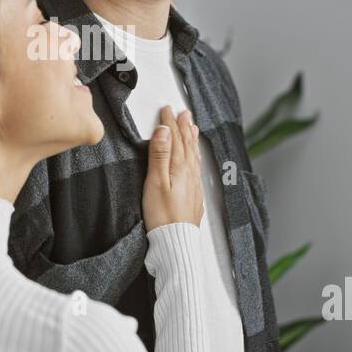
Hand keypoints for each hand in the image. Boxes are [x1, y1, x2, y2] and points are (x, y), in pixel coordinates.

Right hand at [141, 105, 203, 231]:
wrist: (176, 241)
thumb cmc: (162, 215)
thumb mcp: (156, 182)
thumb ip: (159, 155)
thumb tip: (163, 131)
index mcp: (180, 167)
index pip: (175, 138)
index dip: (170, 123)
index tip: (167, 109)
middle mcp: (190, 173)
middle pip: (187, 144)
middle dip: (183, 127)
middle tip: (183, 112)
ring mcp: (194, 184)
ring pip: (194, 155)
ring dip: (192, 139)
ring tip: (192, 127)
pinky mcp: (194, 195)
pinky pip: (196, 166)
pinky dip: (195, 155)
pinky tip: (194, 157)